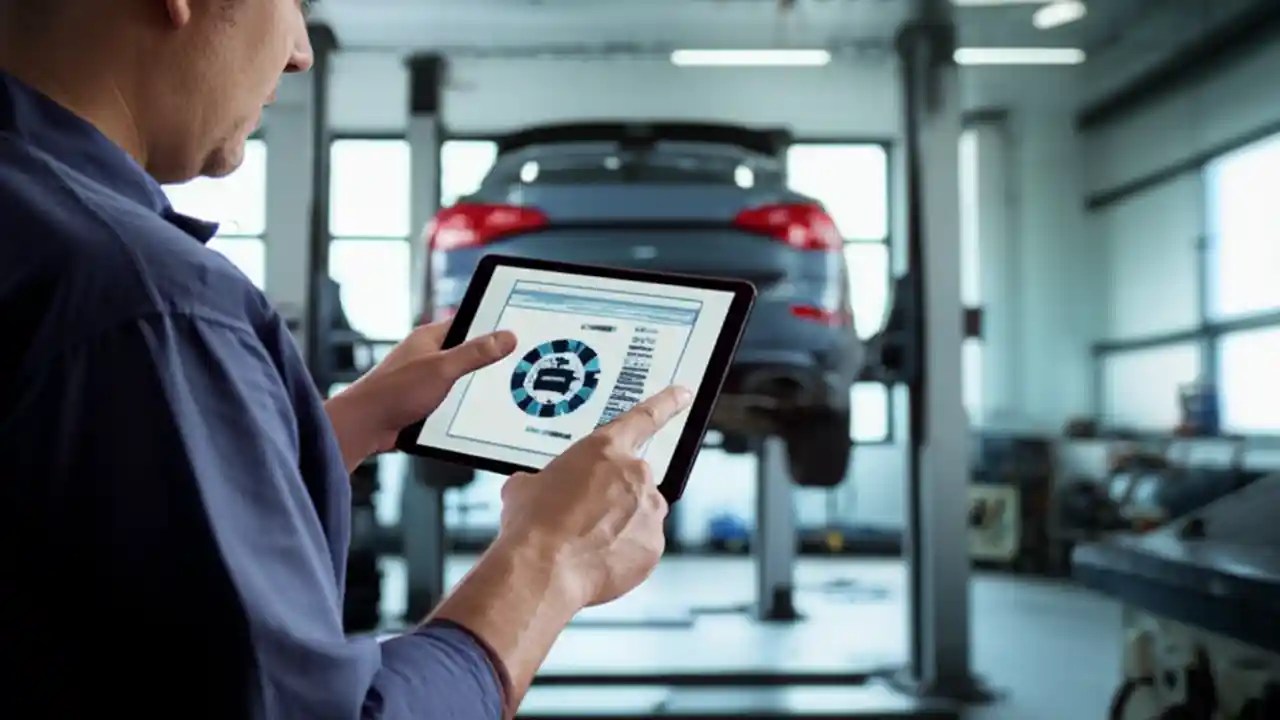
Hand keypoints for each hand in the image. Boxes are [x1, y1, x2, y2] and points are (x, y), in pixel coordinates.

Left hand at [325, 321, 516, 471]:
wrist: (363, 427)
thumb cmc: (393, 392)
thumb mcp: (442, 369)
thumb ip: (474, 353)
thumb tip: (505, 337)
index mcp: (429, 338)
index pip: (467, 323)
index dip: (490, 326)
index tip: (515, 331)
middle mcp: (426, 356)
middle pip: (466, 353)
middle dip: (486, 362)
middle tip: (512, 367)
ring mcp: (423, 379)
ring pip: (459, 380)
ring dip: (471, 389)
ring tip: (494, 394)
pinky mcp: (421, 402)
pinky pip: (449, 401)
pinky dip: (460, 407)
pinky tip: (471, 416)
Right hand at [496, 386, 693, 607]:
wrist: (543, 570)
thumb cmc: (534, 525)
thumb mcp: (525, 487)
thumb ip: (543, 479)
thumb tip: (533, 489)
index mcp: (605, 450)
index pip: (643, 418)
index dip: (665, 404)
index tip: (682, 394)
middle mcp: (635, 476)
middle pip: (633, 481)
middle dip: (613, 496)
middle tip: (583, 516)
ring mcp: (649, 512)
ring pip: (639, 515)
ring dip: (619, 525)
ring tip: (584, 543)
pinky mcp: (654, 547)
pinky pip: (641, 546)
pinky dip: (623, 553)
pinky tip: (596, 560)